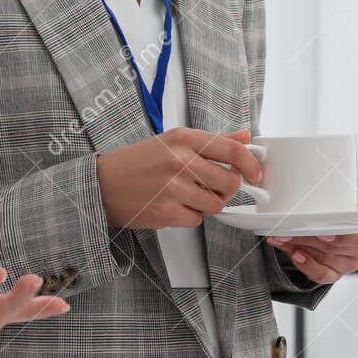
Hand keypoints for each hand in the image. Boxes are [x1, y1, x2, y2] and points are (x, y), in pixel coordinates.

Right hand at [96, 128, 264, 229]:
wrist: (102, 184)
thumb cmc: (137, 163)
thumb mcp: (173, 141)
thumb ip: (212, 141)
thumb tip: (244, 137)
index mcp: (183, 139)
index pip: (232, 151)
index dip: (251, 164)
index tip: (255, 174)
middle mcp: (180, 161)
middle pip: (229, 182)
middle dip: (226, 189)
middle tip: (211, 187)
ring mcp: (174, 188)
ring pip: (216, 204)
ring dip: (206, 204)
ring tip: (186, 195)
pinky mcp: (167, 212)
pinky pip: (197, 219)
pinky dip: (189, 216)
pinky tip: (172, 205)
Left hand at [267, 186, 357, 283]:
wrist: (324, 221)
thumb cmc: (337, 205)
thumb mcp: (346, 192)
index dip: (345, 233)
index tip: (324, 233)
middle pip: (340, 245)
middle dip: (312, 235)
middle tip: (291, 228)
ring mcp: (351, 261)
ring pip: (327, 257)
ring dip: (301, 245)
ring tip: (283, 235)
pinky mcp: (337, 273)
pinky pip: (322, 274)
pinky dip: (306, 264)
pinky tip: (295, 253)